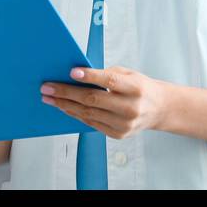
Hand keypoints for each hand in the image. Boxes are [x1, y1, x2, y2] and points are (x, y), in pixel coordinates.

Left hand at [41, 66, 168, 138]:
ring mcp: (124, 124)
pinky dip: (76, 114)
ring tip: (49, 98)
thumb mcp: (129, 74)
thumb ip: (106, 75)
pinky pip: (91, 123)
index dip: (90, 76)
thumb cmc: (140, 87)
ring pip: (89, 113)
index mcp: (135, 88)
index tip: (71, 72)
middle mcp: (130, 107)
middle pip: (93, 99)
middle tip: (47, 87)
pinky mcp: (118, 134)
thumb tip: (77, 75)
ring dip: (65, 105)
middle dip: (66, 93)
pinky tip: (64, 107)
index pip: (109, 81)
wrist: (158, 109)